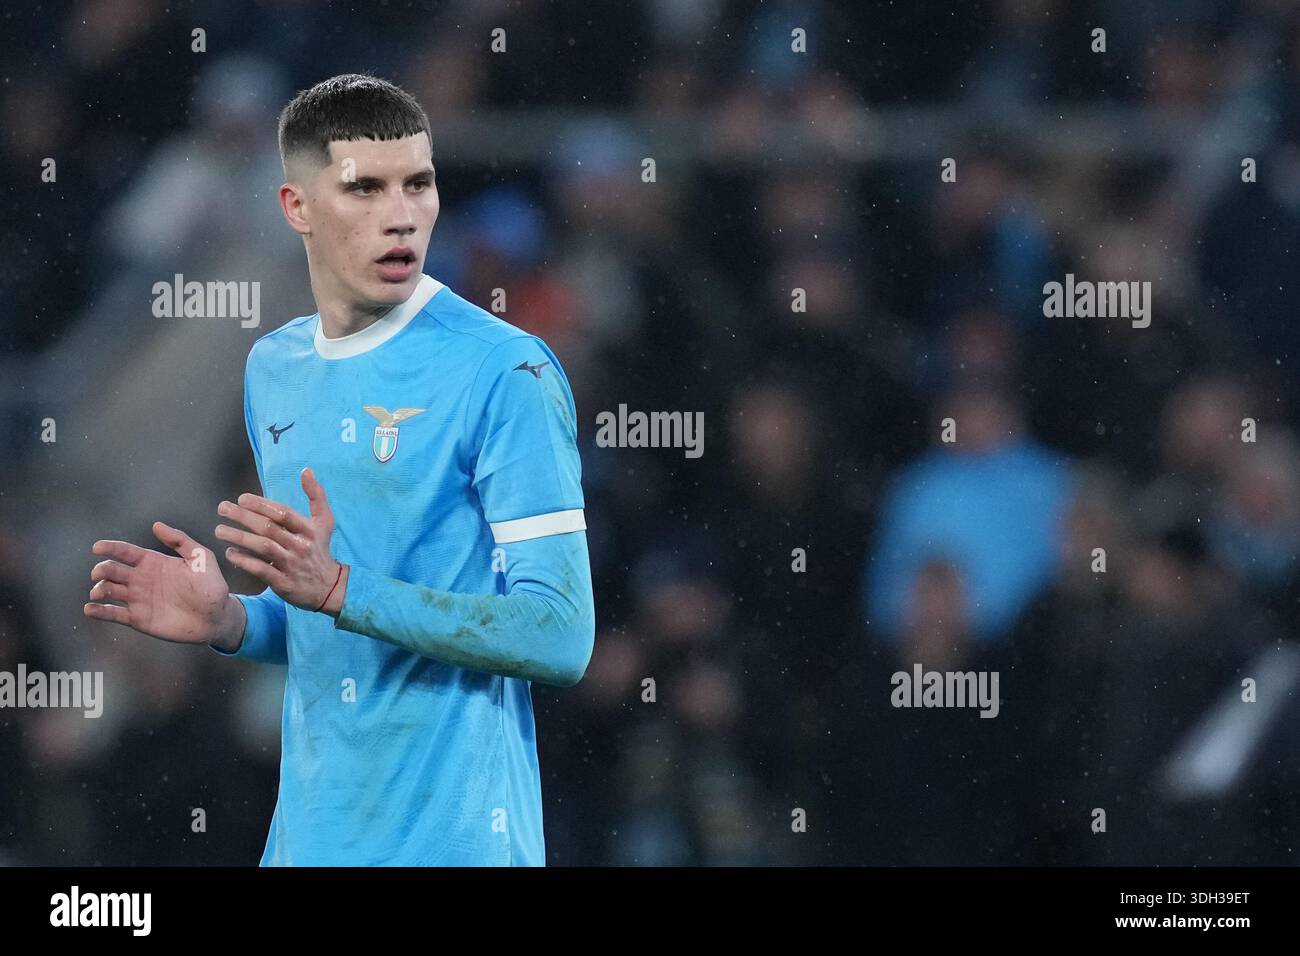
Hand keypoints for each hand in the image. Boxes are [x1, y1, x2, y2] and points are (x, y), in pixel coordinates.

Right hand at [84, 521, 243, 646]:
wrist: (217, 617)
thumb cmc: (211, 585)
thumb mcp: (200, 558)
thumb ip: (180, 541)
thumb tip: (156, 525)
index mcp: (153, 562)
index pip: (126, 552)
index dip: (110, 548)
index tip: (97, 547)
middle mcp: (141, 579)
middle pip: (113, 571)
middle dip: (102, 570)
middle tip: (99, 573)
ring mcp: (138, 599)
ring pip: (109, 591)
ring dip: (99, 589)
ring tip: (99, 591)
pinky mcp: (138, 619)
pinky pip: (113, 614)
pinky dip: (99, 611)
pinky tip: (90, 609)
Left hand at [215, 467, 346, 614]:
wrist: (328, 587)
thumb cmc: (320, 549)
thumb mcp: (325, 521)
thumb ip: (316, 495)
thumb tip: (306, 470)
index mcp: (310, 529)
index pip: (284, 514)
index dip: (262, 505)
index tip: (241, 498)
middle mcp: (301, 545)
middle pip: (269, 528)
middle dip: (243, 517)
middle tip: (222, 508)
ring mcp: (292, 565)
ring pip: (263, 547)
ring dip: (239, 537)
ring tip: (219, 530)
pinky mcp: (283, 582)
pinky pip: (261, 570)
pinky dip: (244, 561)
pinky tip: (230, 553)